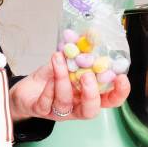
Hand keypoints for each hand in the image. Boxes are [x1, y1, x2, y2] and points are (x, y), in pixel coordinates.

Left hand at [9, 52, 129, 120]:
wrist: (26, 90)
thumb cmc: (51, 77)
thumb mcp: (66, 62)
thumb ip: (78, 52)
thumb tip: (89, 35)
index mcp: (88, 96)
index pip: (110, 100)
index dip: (119, 92)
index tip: (121, 77)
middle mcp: (76, 107)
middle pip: (91, 110)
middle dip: (91, 93)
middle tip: (87, 75)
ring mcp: (58, 111)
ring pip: (64, 102)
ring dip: (62, 79)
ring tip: (59, 59)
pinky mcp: (41, 110)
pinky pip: (46, 103)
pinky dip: (48, 87)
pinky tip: (49, 72)